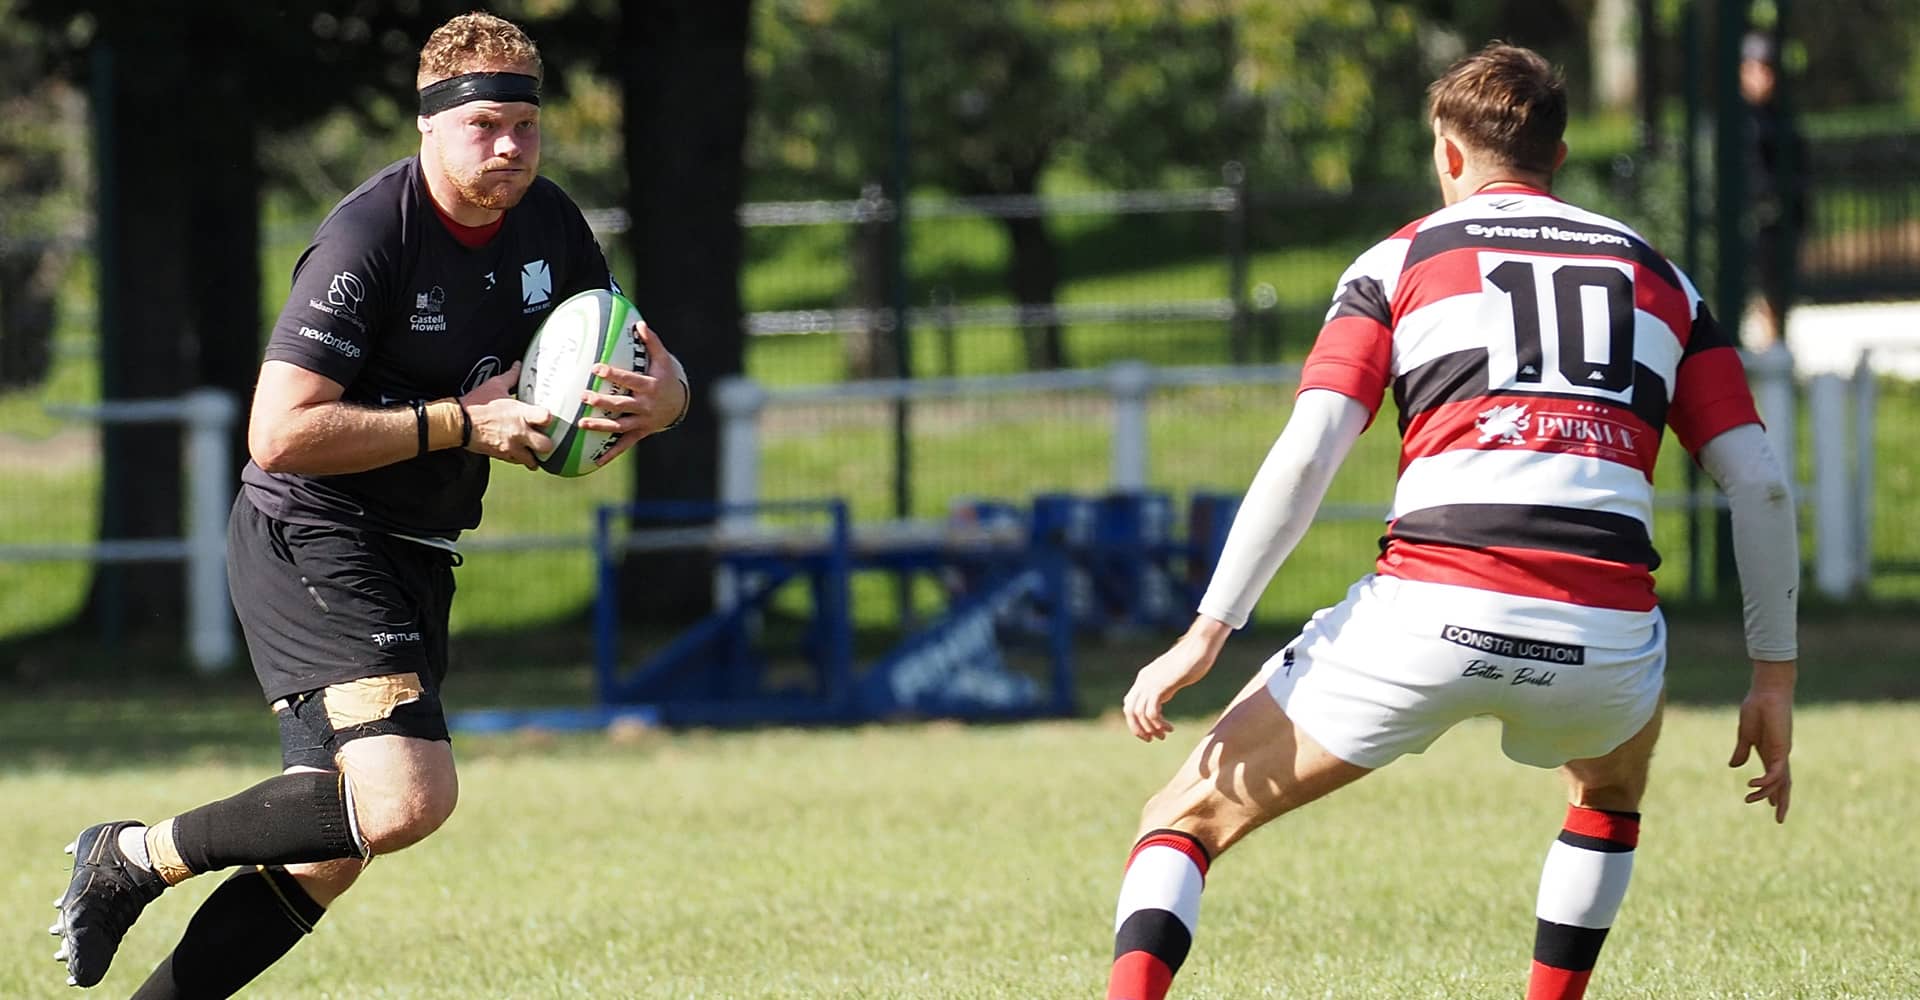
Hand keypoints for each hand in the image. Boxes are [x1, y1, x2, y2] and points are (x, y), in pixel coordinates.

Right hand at [461, 362, 553, 469]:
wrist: (457, 423)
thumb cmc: (475, 404)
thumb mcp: (494, 385)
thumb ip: (511, 376)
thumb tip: (518, 365)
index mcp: (520, 413)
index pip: (546, 418)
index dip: (549, 418)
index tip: (546, 417)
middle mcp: (519, 432)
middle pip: (546, 445)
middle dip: (547, 443)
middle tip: (544, 438)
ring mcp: (511, 446)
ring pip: (533, 459)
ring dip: (535, 456)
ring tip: (534, 450)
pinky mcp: (502, 455)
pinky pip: (517, 462)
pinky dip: (521, 460)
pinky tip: (521, 454)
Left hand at [577, 323, 688, 467]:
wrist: (680, 404)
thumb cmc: (667, 377)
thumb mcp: (663, 359)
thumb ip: (652, 342)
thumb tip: (639, 323)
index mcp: (649, 386)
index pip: (630, 380)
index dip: (614, 375)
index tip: (597, 369)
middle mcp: (645, 406)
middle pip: (621, 405)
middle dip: (602, 402)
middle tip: (584, 397)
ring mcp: (642, 422)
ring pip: (619, 426)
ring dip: (601, 426)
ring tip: (582, 424)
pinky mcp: (640, 433)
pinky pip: (624, 445)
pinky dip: (610, 454)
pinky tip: (595, 461)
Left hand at [1122, 617, 1232, 741]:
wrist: (1198, 648)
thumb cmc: (1190, 661)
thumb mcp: (1171, 677)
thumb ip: (1163, 688)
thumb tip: (1161, 700)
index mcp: (1144, 678)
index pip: (1129, 703)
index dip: (1135, 721)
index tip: (1148, 731)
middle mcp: (1143, 680)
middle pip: (1129, 710)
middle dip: (1138, 728)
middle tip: (1152, 739)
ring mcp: (1150, 683)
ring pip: (1139, 714)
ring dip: (1150, 728)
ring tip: (1163, 735)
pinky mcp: (1160, 686)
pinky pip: (1151, 712)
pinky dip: (1159, 724)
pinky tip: (1170, 727)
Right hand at [1729, 659, 1795, 822]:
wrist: (1767, 692)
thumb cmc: (1756, 707)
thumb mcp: (1745, 733)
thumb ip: (1741, 750)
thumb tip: (1733, 765)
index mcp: (1770, 751)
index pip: (1774, 776)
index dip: (1771, 790)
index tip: (1769, 805)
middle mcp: (1779, 755)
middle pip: (1783, 783)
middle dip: (1781, 801)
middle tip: (1778, 819)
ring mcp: (1782, 753)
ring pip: (1779, 781)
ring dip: (1766, 794)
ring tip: (1749, 800)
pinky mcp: (1781, 750)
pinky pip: (1775, 772)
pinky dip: (1765, 781)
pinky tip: (1751, 784)